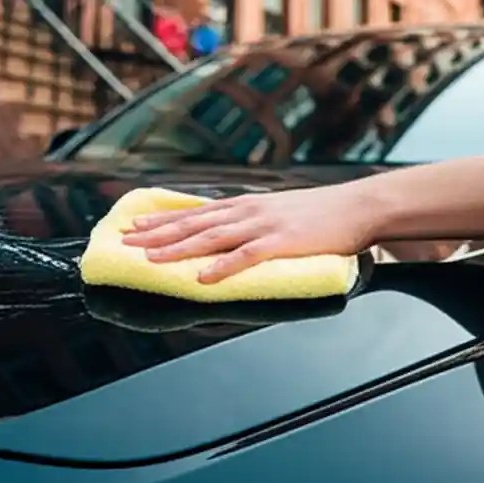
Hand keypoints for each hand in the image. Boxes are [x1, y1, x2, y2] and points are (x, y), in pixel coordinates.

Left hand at [120, 185, 378, 282]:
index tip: (133, 227)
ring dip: (179, 249)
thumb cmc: (316, 213)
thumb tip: (218, 228)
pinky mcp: (282, 242)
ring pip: (212, 238)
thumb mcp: (272, 210)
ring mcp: (263, 226)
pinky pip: (247, 256)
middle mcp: (245, 212)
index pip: (192, 213)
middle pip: (193, 224)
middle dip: (157, 234)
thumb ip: (244, 219)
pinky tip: (204, 277)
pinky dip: (224, 266)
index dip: (160, 221)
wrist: (357, 206)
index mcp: (242, 206)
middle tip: (126, 243)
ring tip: (152, 258)